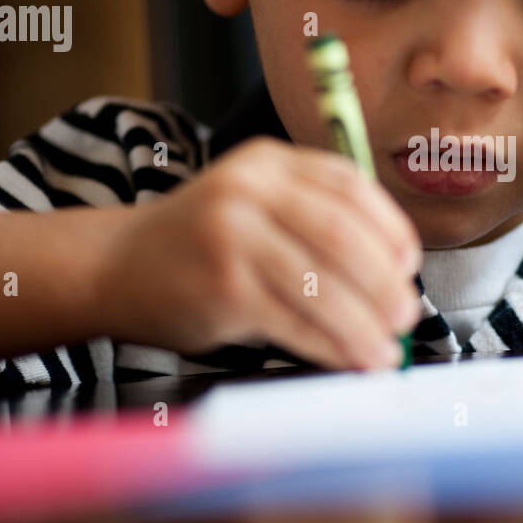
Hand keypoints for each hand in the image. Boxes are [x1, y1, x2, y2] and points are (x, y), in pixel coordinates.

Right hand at [99, 136, 422, 368]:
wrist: (113, 267)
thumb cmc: (198, 244)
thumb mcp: (252, 204)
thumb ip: (313, 220)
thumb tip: (393, 275)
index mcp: (268, 162)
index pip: (350, 188)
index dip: (391, 229)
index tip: (410, 265)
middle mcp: (249, 190)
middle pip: (343, 236)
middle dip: (385, 284)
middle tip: (407, 315)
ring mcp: (232, 237)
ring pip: (323, 285)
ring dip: (364, 326)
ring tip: (386, 351)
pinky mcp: (222, 288)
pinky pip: (295, 322)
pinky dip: (332, 347)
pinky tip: (350, 360)